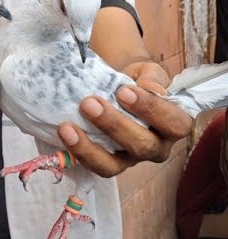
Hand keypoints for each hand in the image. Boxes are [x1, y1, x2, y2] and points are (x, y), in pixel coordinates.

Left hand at [57, 61, 192, 177]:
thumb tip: (150, 88)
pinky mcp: (108, 163)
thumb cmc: (137, 80)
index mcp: (174, 124)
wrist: (116, 84)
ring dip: (89, 147)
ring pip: (114, 165)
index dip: (151, 110)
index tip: (123, 91)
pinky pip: (94, 166)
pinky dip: (77, 152)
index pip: (174, 124)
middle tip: (89, 103)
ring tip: (67, 127)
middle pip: (143, 146)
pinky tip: (64, 133)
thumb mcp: (147, 72)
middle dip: (114, 125)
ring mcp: (131, 159)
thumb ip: (152, 78)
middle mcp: (157, 147)